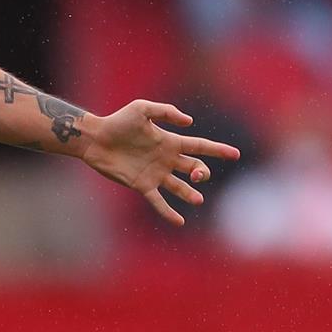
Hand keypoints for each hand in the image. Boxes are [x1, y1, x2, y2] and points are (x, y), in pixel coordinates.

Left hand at [75, 100, 242, 225]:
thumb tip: (189, 123)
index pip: (200, 147)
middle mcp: (166, 159)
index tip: (235, 154)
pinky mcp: (142, 185)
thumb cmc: (117, 121)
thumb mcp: (142, 109)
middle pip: (194, 167)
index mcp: (170, 142)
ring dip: (190, 194)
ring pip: (180, 187)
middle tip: (198, 175)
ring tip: (197, 199)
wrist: (95, 139)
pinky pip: (158, 201)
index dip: (218, 150)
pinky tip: (179, 222)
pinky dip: (169, 212)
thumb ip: (166, 112)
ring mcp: (155, 174)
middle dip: (202, 172)